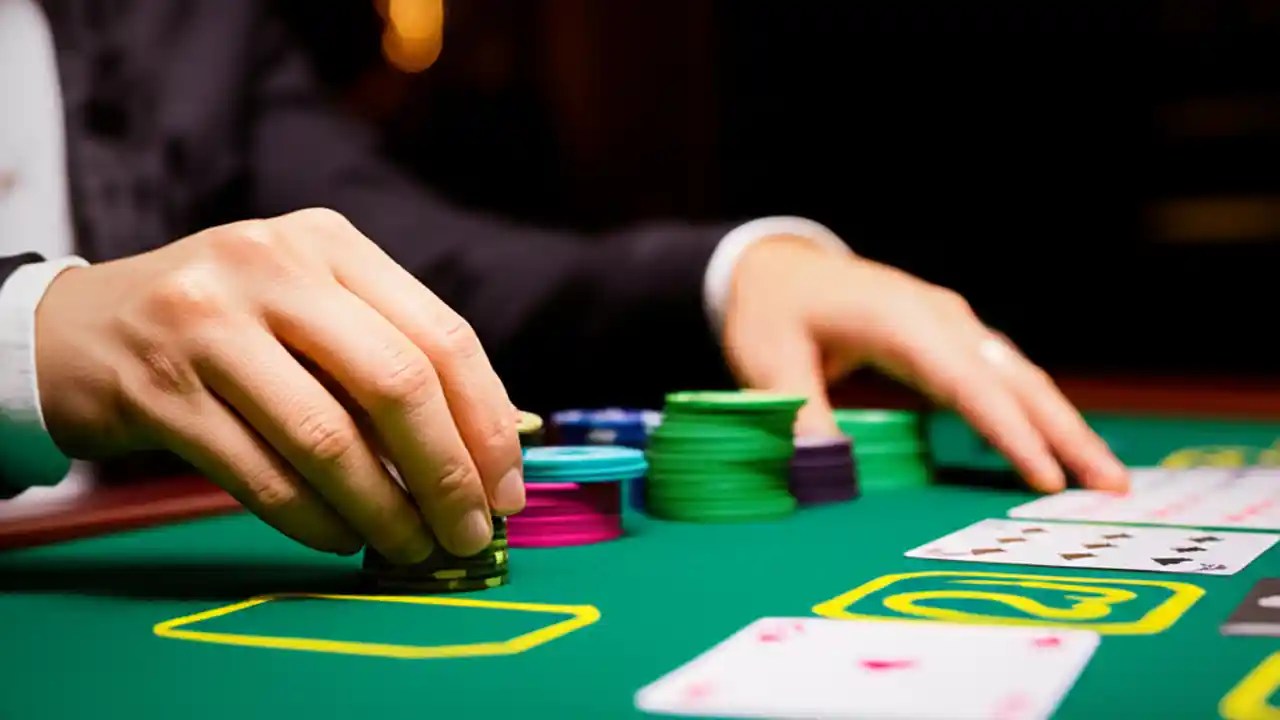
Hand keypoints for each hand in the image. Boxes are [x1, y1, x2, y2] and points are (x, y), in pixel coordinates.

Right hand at [35, 208, 524, 559]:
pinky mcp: (161, 390)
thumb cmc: (226, 325)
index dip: (487, 421)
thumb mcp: (308, 304)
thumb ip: (388, 355)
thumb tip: (481, 454)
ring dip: (386, 511)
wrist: (79, 329)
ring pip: (329, 439)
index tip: (506, 486)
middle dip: (447, 473)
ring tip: (413, 546)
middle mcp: (272, 268)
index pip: (442, 335)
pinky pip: (263, 476)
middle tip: (469, 530)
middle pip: (397, 383)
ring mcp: (209, 325)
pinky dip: (317, 521)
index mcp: (329, 243)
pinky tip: (344, 540)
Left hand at [721, 235, 1127, 492]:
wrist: (775, 267)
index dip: (1010, 433)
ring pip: (1019, 377)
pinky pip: (999, 378)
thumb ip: (800, 411)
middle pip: (1016, 378)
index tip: (1048, 479)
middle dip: (1068, 433)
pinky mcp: (948, 339)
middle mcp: (940, 319)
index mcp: (901, 321)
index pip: (969, 383)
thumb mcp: (767, 359)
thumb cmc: (770, 311)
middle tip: (1115, 486)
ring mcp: (950, 325)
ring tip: (1102, 478)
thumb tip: (826, 467)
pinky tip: (1048, 454)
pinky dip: (1030, 414)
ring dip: (1061, 425)